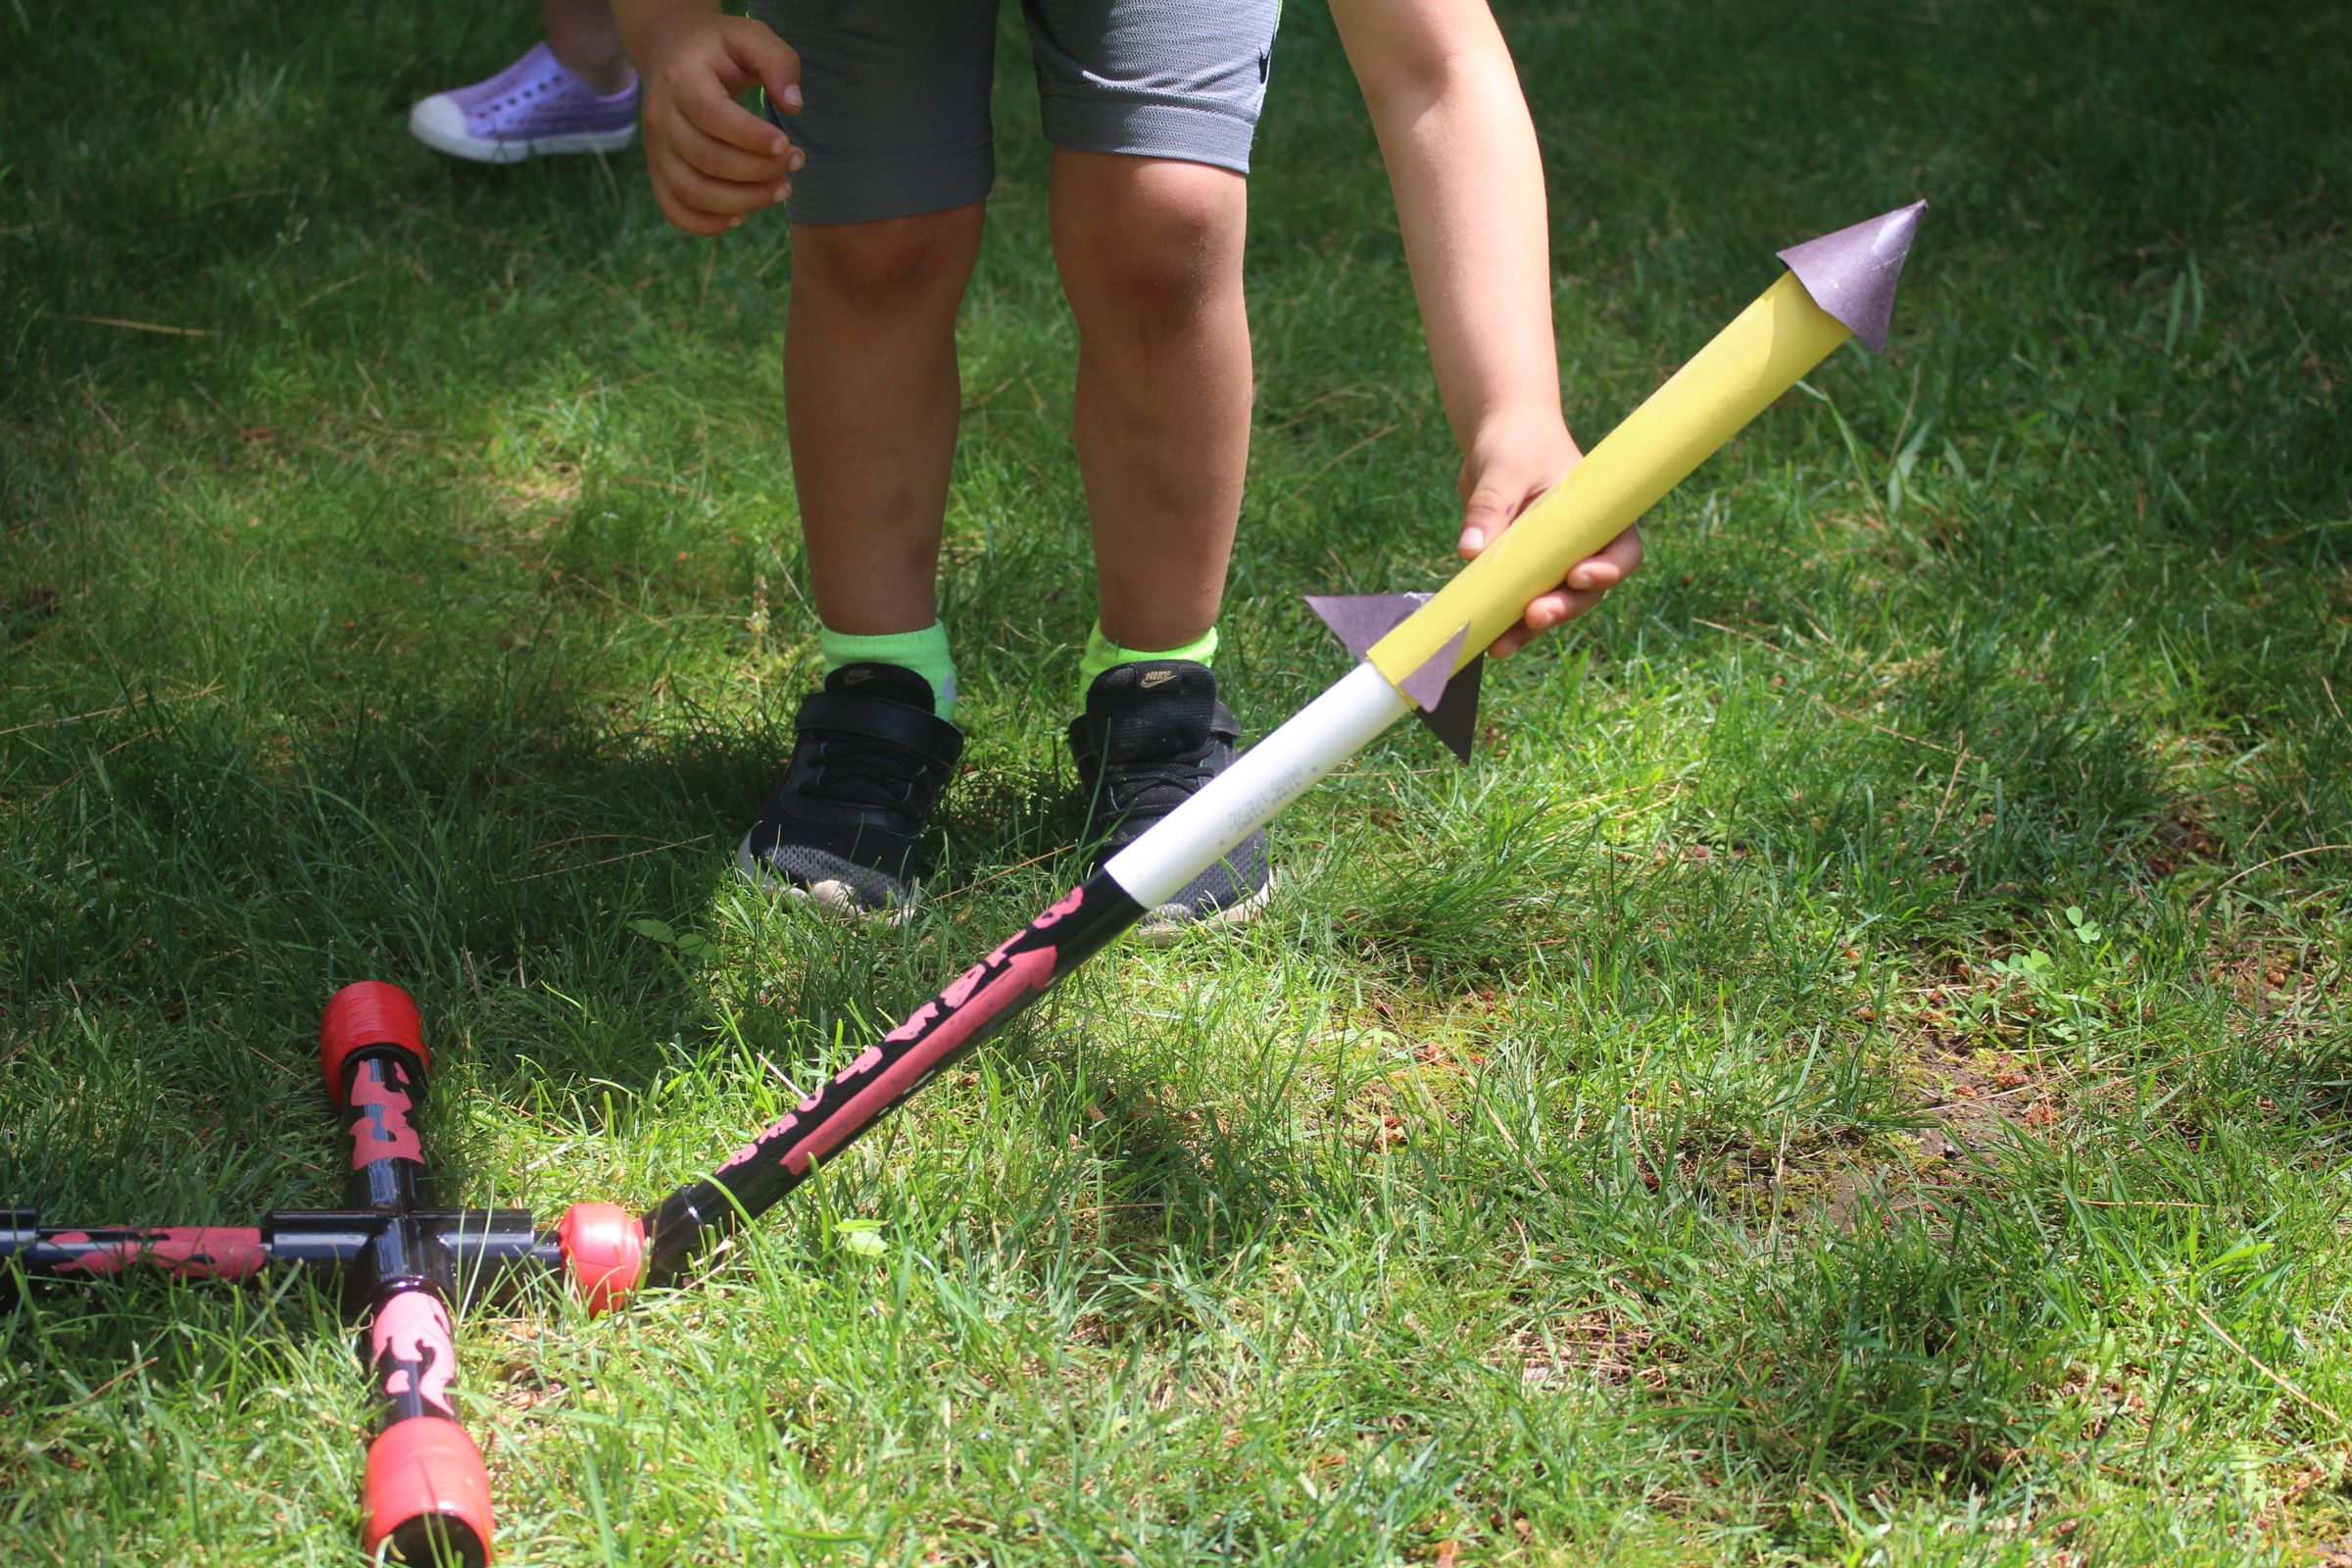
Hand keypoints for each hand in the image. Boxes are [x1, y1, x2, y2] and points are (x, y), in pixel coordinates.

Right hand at [636, 14, 803, 236]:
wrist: (674, 54)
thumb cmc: (721, 49)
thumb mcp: (751, 37)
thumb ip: (777, 62)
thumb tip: (794, 106)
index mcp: (682, 79)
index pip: (712, 116)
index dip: (751, 137)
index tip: (787, 143)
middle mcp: (661, 117)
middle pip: (708, 159)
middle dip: (760, 170)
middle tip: (797, 161)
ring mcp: (657, 150)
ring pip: (693, 192)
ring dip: (744, 201)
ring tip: (782, 189)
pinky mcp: (660, 172)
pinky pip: (675, 210)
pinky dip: (708, 224)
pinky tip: (743, 214)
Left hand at [1456, 411, 1642, 657]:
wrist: (1497, 436)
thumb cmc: (1515, 442)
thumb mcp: (1504, 468)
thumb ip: (1489, 507)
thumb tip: (1470, 549)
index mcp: (1597, 513)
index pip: (1621, 550)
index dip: (1608, 571)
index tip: (1578, 576)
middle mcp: (1581, 543)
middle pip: (1585, 589)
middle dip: (1563, 607)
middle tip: (1535, 616)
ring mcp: (1551, 560)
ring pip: (1550, 603)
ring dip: (1529, 629)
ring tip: (1501, 645)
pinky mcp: (1522, 571)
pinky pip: (1517, 602)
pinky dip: (1503, 622)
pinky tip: (1486, 639)